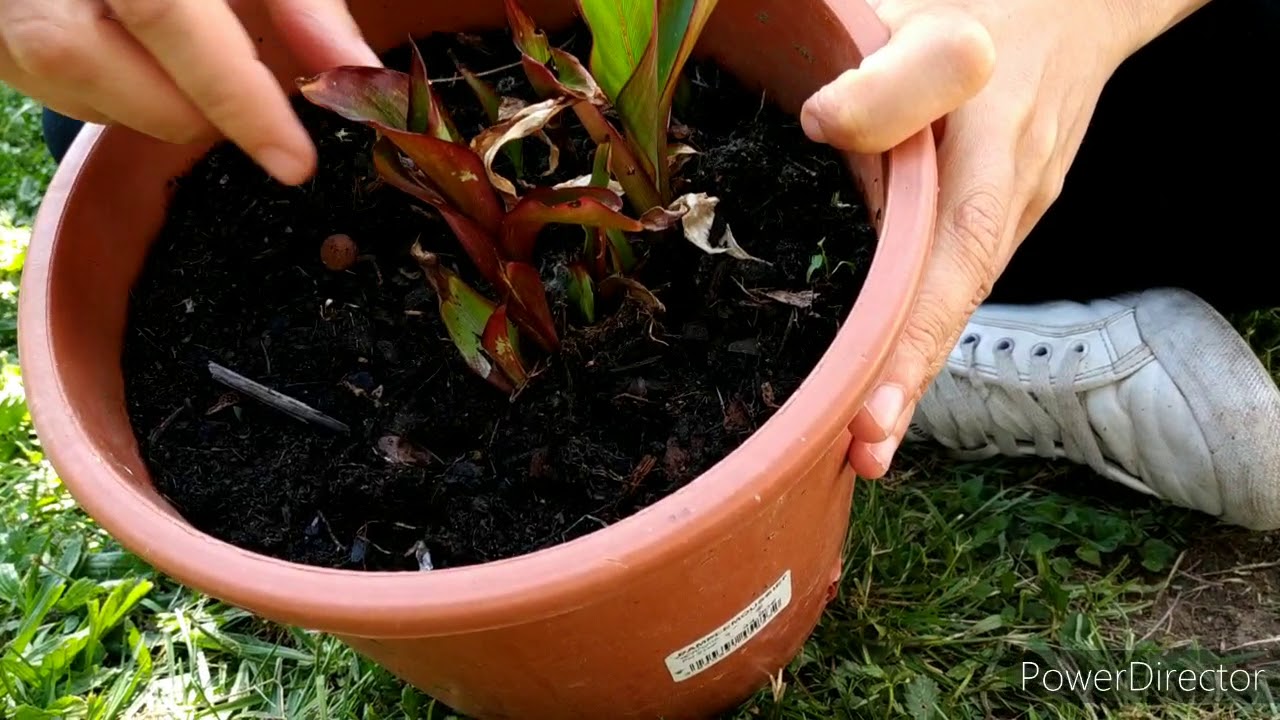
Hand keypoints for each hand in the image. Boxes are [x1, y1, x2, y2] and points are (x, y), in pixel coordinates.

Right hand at [0, 0, 379, 184]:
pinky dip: (127, 96)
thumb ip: (303, 4)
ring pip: (94, 103)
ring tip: (190, 55)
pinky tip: (145, 56)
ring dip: (166, 103)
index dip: (239, 99)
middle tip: (250, 93)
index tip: (296, 164)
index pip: (168, 19)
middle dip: (206, 109)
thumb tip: (357, 74)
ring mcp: (7, 17)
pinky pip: (71, 102)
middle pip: (124, 79)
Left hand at [800, 0, 1205, 477]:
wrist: (1074, 9)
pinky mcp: (1001, 214)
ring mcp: (1011, 212)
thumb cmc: (993, 11)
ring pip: (955, 301)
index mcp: (993, 157)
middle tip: (859, 456)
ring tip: (862, 438)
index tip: (870, 418)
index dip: (912, 346)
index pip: (951, 265)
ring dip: (912, 370)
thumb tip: (823, 127)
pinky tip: (884, 365)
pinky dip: (921, 328)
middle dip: (909, 386)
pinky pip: (955, 278)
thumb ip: (891, 76)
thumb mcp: (939, 22)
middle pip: (955, 306)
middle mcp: (1009, 200)